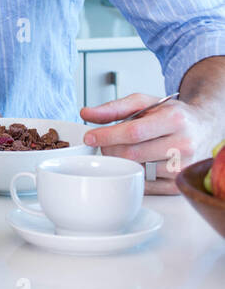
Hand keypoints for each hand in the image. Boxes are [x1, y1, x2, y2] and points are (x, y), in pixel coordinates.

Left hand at [80, 92, 209, 194]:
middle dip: (110, 149)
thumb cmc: (170, 115)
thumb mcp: (145, 102)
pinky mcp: (178, 184)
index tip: (89, 137)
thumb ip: (114, 108)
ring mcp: (182, 166)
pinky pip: (145, 185)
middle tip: (105, 144)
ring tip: (123, 150)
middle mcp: (183, 144)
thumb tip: (86, 113)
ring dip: (120, 162)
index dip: (107, 136)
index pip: (134, 132)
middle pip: (132, 154)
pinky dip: (132, 175)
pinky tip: (134, 163)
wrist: (202, 128)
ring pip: (137, 170)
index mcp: (174, 119)